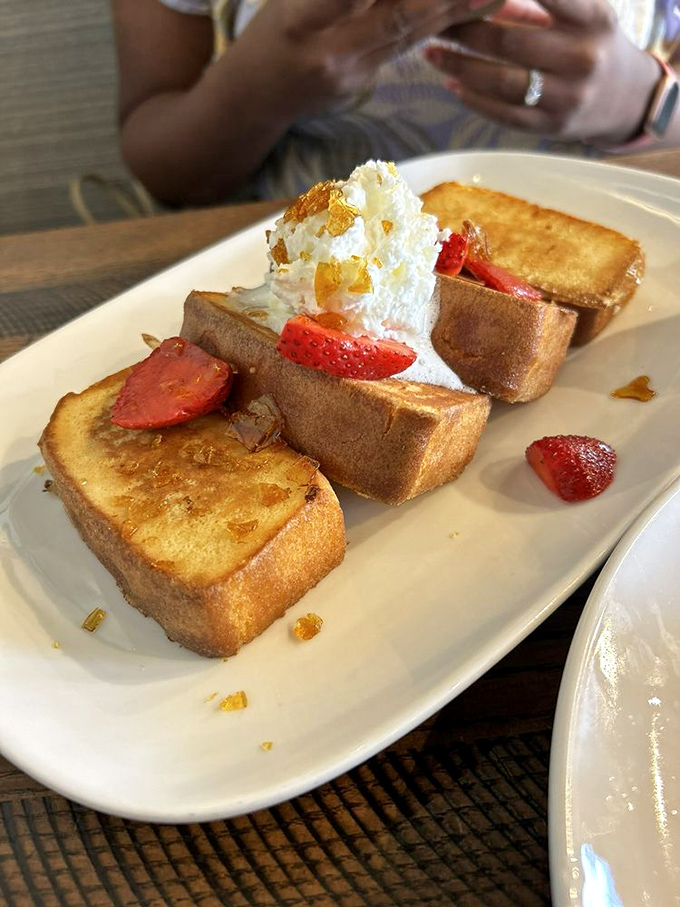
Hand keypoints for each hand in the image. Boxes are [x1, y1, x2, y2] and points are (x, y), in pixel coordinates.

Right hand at [238, 0, 503, 113]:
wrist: (254, 98)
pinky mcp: (364, 83)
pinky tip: (473, 6)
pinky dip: (440, 21)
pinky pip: (407, 43)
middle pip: (400, 15)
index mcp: (303, 21)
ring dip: (459, 7)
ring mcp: (353, 73)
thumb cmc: (265, 33)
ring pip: (413, 31)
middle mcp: (333, 52)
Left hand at [424, 0, 660, 144]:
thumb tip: (479, 1)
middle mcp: (583, 59)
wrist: (627, 100)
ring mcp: (568, 97)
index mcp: (593, 20)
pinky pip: (504, 114)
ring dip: (460, 67)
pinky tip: (452, 85)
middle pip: (511, 43)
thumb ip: (535, 7)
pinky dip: (473, 99)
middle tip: (439, 24)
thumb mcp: (581, 15)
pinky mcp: (552, 127)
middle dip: (467, 32)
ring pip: (502, 83)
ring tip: (433, 54)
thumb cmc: (593, 45)